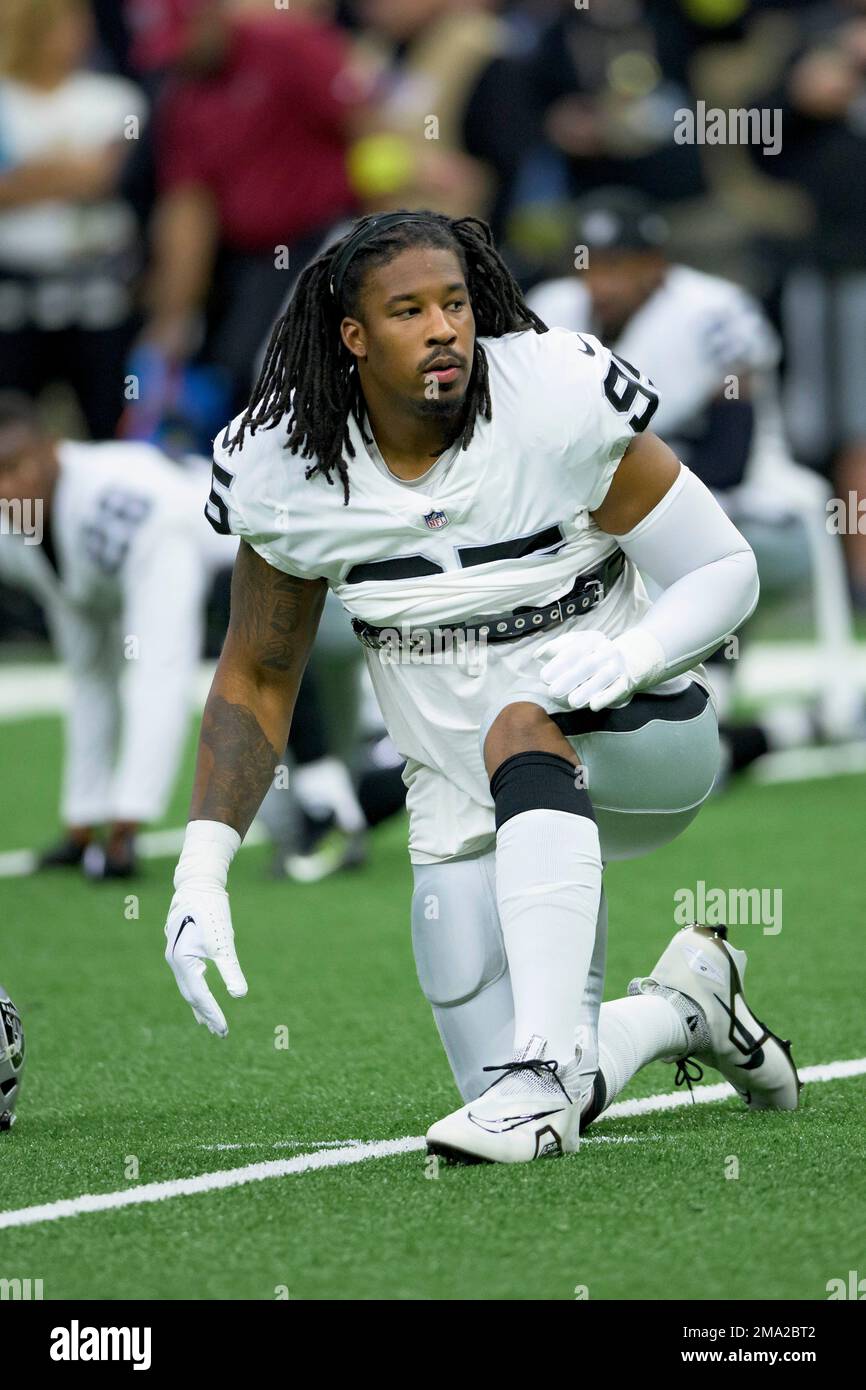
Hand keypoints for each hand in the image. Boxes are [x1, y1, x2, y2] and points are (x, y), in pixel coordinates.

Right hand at [164, 888, 246, 1036]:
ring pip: (189, 988)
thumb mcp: (223, 941)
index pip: (199, 995)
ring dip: (201, 1006)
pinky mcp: (180, 950)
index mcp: (183, 961)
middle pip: (192, 995)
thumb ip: (230, 969)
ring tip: (210, 1025)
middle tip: (221, 1033)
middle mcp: (175, 961)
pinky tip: (203, 999)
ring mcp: (175, 956)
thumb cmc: (211, 910)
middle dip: (207, 1014)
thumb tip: (240, 995)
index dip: (213, 1014)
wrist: (198, 884)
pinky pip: (188, 978)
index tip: (224, 1030)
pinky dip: (197, 991)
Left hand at [538, 627, 664, 711]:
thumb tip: (538, 655)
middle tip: (553, 691)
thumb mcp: (574, 645)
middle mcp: (606, 650)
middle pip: (587, 664)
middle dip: (570, 678)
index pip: (574, 650)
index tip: (544, 677)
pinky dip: (606, 698)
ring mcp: (617, 666)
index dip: (559, 663)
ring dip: (587, 690)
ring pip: (603, 678)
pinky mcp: (625, 682)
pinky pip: (617, 690)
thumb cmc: (590, 654)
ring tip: (572, 702)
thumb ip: (555, 648)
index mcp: (591, 639)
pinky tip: (594, 706)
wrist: (627, 660)